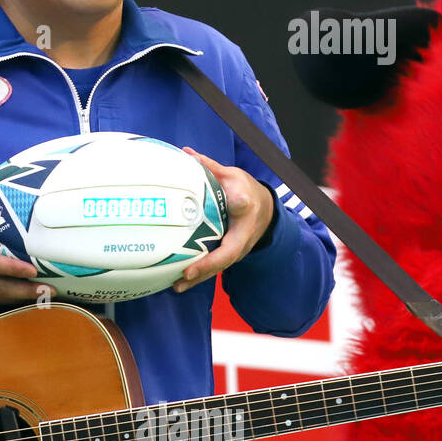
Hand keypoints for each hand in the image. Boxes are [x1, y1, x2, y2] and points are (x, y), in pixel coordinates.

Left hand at [172, 147, 274, 291]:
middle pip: (227, 254)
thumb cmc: (246, 191)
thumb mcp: (233, 177)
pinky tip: (177, 284)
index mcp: (246, 211)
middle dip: (207, 265)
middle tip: (186, 273)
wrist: (264, 210)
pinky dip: (197, 276)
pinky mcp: (227, 256)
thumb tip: (187, 153)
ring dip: (199, 278)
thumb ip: (211, 168)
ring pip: (218, 267)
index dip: (231, 209)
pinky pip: (213, 268)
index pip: (240, 209)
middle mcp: (243, 236)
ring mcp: (237, 250)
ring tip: (177, 287)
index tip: (218, 219)